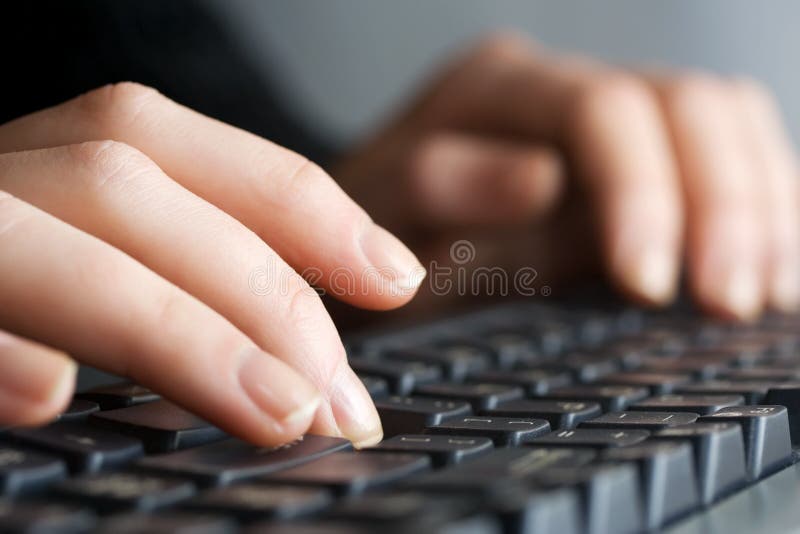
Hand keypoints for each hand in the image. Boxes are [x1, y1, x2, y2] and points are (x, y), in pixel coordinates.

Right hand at [0, 83, 423, 445]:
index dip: (300, 205)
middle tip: (342, 407)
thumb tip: (300, 364)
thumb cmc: (4, 305)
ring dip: (173, 327)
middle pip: (130, 185)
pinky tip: (50, 401)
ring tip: (277, 411)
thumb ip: (176, 289)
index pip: (185, 151)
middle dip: (259, 293)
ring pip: (44, 233)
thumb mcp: (93, 275)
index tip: (394, 277)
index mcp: (43, 166)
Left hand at [336, 33, 799, 320]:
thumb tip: (543, 179)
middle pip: (684, 105)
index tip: (649, 285)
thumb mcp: (381, 230)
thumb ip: (449, 196)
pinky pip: (727, 156)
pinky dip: (761, 208)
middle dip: (723, 205)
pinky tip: (768, 264)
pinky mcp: (635, 155)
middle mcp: (559, 85)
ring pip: (724, 122)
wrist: (359, 243)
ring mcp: (605, 114)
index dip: (642, 192)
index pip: (600, 109)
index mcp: (492, 89)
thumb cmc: (364, 243)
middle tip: (729, 303)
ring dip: (759, 208)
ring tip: (765, 293)